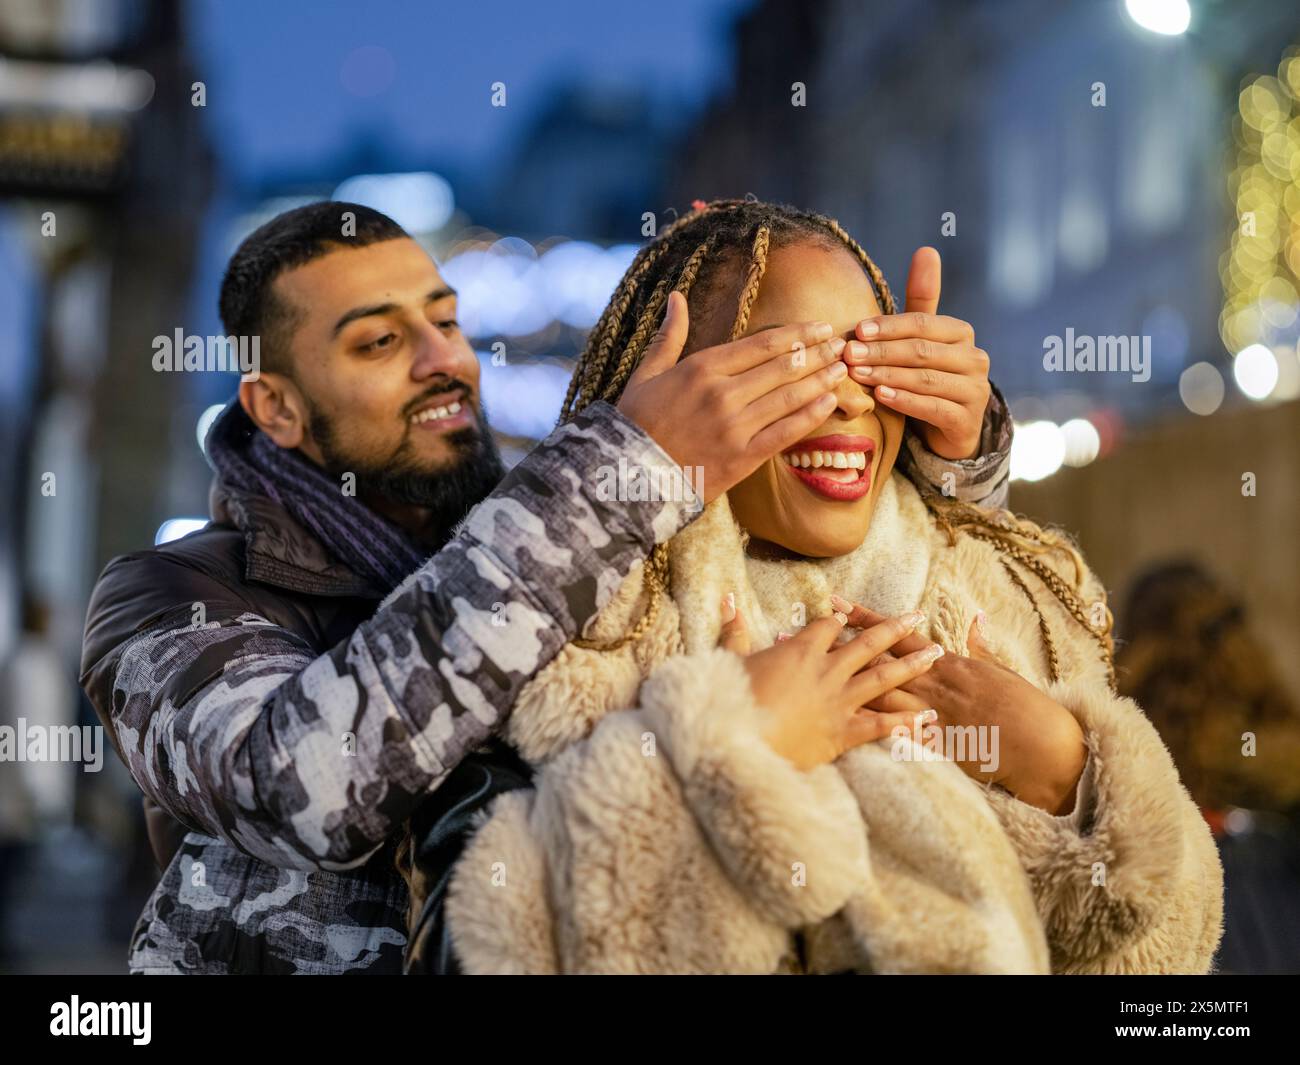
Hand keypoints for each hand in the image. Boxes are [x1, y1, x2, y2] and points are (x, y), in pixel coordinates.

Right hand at [617, 291, 848, 502]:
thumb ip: (670, 335)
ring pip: (789, 397)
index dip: (798, 333)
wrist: (628, 476)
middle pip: (783, 367)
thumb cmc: (636, 423)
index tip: (821, 327)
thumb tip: (677, 297)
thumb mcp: (647, 373)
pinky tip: (829, 403)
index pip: (762, 344)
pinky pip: (784, 433)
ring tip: (844, 370)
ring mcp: (734, 427)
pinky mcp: (741, 458)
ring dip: (821, 381)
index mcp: (702, 368)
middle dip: (818, 354)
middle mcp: (723, 394)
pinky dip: (810, 416)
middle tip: (843, 345)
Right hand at [717, 595, 943, 770]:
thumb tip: (728, 600)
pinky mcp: (843, 732)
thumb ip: (734, 631)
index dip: (839, 619)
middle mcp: (826, 671)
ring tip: (936, 655)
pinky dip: (906, 721)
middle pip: (867, 644)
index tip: (848, 614)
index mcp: (799, 651)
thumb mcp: (729, 661)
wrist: (737, 740)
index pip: (826, 627)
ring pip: (883, 678)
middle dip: (894, 629)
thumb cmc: (729, 701)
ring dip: (911, 665)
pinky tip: (928, 717)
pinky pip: (881, 725)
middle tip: (917, 617)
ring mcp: (838, 700)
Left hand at [829, 596, 1086, 814]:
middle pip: (876, 663)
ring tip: (804, 678)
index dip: (864, 618)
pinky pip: (892, 737)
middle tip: (798, 637)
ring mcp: (930, 715)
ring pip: (876, 697)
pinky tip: (834, 728)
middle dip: (836, 650)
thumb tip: (976, 617)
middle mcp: (932, 684)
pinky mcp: (930, 745)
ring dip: (838, 687)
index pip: (896, 635)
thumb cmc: (1023, 704)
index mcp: (946, 663)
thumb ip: (980, 645)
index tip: (835, 602)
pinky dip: (865, 731)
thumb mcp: (1000, 668)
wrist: (1041, 743)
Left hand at [842, 248, 991, 459]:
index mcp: (961, 333)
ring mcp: (975, 390)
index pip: (922, 324)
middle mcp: (975, 358)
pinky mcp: (967, 420)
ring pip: (926, 379)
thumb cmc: (928, 377)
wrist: (948, 428)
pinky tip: (881, 397)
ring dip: (887, 375)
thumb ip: (921, 300)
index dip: (889, 326)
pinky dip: (905, 401)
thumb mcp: (922, 339)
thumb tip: (926, 249)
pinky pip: (933, 407)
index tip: (857, 330)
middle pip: (922, 350)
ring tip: (858, 374)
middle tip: (849, 354)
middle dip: (882, 351)